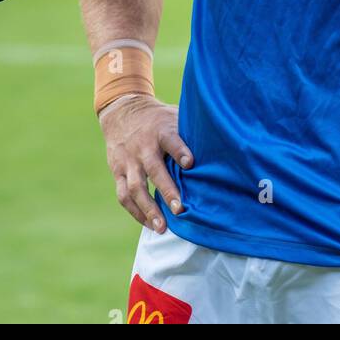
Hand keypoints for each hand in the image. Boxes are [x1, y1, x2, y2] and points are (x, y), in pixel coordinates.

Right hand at [98, 94, 192, 232]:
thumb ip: (190, 133)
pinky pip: (124, 195)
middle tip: (180, 210)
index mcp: (161, 131)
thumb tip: (222, 147)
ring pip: (135, 187)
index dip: (180, 151)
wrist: (122, 111)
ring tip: (161, 228)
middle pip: (154, 169)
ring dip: (148, 208)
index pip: (171, 140)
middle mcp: (143, 147)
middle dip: (167, 190)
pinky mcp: (117, 171)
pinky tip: (149, 224)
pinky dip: (136, 212)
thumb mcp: (174, 116)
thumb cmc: (158, 120)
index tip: (191, 164)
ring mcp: (128, 161)